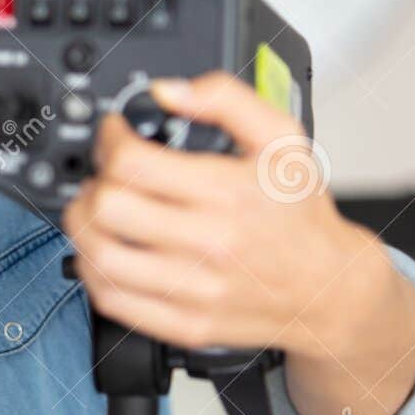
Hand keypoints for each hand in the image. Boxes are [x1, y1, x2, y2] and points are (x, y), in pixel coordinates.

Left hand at [60, 70, 407, 361]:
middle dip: (92, 182)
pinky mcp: (186, 323)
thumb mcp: (282, 138)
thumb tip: (168, 90)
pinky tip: (106, 252)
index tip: (114, 135)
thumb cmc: (300, 214)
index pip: (132, 163)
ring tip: (99, 212)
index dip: (109, 140)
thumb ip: (226, 99)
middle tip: (103, 176)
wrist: (330, 289)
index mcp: (227, 192)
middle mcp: (210, 243)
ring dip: (83, 226)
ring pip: (100, 256)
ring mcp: (196, 289)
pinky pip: (113, 299)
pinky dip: (93, 271)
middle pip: (107, 208)